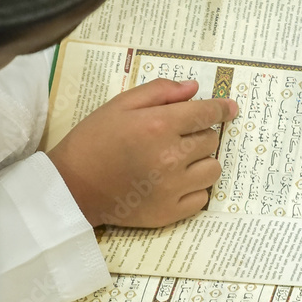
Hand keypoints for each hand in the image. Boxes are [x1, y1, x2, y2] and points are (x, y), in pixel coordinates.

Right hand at [46, 79, 237, 227]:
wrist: (71, 187)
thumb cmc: (93, 141)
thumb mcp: (120, 104)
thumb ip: (160, 91)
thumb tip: (194, 88)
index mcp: (159, 126)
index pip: (206, 113)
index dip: (222, 108)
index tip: (230, 108)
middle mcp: (171, 157)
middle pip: (211, 140)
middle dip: (200, 134)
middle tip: (178, 137)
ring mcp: (172, 188)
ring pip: (212, 169)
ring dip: (202, 161)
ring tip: (179, 161)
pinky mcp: (169, 213)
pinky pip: (202, 198)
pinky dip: (194, 189)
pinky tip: (175, 182)